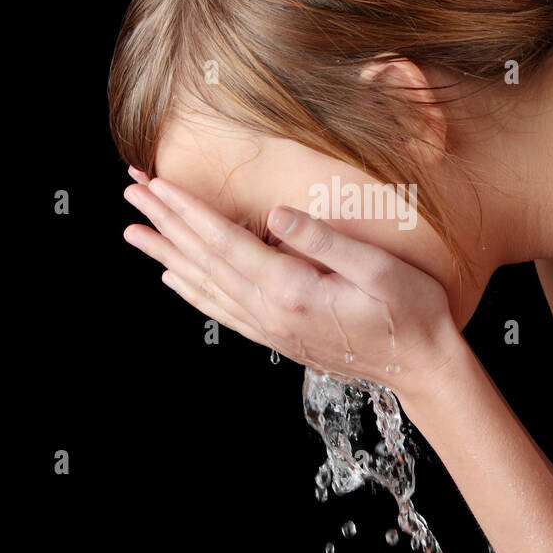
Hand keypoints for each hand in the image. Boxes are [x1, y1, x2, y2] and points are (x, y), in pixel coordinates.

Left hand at [121, 168, 465, 403]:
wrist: (421, 368)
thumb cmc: (410, 312)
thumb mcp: (379, 269)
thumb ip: (325, 240)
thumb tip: (276, 214)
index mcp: (291, 290)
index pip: (224, 241)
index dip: (187, 210)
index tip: (156, 183)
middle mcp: (270, 312)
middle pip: (203, 259)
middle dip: (165, 223)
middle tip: (131, 193)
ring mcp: (269, 327)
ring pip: (203, 285)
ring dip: (166, 254)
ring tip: (135, 232)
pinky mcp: (276, 334)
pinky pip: (220, 309)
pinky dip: (191, 289)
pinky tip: (173, 277)